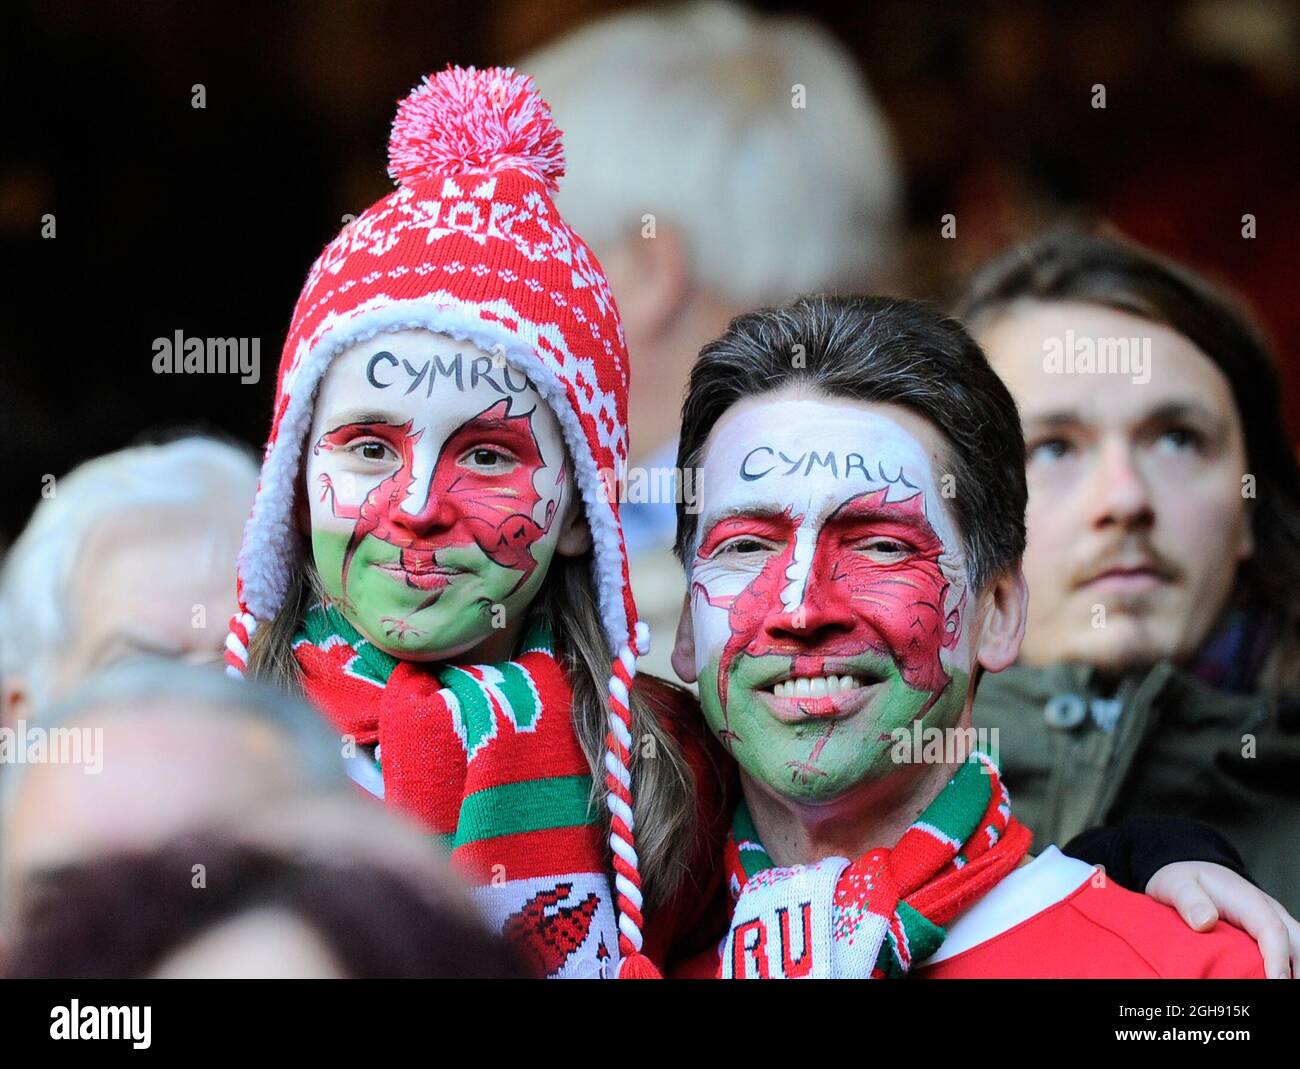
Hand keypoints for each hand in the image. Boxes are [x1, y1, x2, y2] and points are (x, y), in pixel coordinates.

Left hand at [1146, 861, 1297, 978]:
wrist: (1193, 872)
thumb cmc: (1186, 881)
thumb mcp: (1176, 883)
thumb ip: (1188, 899)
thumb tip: (1204, 921)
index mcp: (1249, 900)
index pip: (1272, 929)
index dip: (1277, 958)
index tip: (1276, 981)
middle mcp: (1269, 912)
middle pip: (1297, 944)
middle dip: (1295, 970)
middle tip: (1279, 990)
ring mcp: (1272, 924)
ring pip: (1297, 950)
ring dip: (1293, 971)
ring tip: (1275, 988)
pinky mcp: (1269, 935)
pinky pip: (1288, 954)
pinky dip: (1286, 969)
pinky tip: (1269, 981)